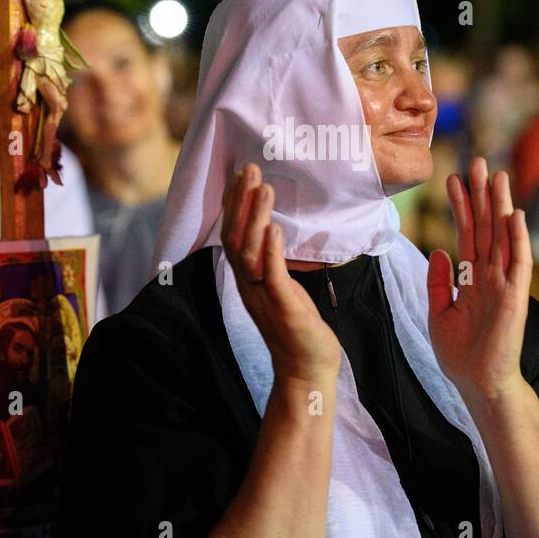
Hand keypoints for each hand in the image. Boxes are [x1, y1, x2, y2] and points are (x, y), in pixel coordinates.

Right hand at [221, 164, 341, 382]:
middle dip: (240, 202)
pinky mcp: (283, 309)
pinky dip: (271, 252)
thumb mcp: (281, 287)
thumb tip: (272, 230)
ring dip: (255, 218)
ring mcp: (263, 297)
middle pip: (235, 238)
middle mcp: (248, 285)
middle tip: (248, 168)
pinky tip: (275, 228)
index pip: (232, 235)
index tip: (238, 174)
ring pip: (249, 253)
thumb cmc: (297, 327)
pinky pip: (272, 277)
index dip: (232, 204)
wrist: (306, 369)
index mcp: (247, 279)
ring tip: (264, 188)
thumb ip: (273, 261)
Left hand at [427, 158, 532, 404]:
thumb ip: (438, 282)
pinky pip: (519, 264)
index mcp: (470, 278)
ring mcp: (504, 285)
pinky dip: (518, 239)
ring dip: (500, 206)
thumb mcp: (438, 312)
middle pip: (486, 226)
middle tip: (477, 162)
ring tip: (497, 176)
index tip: (451, 179)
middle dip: (481, 195)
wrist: (477, 385)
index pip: (466, 233)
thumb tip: (438, 250)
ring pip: (503, 237)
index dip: (460, 206)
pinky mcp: (515, 298)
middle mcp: (490, 275)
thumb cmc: (460, 354)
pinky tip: (515, 215)